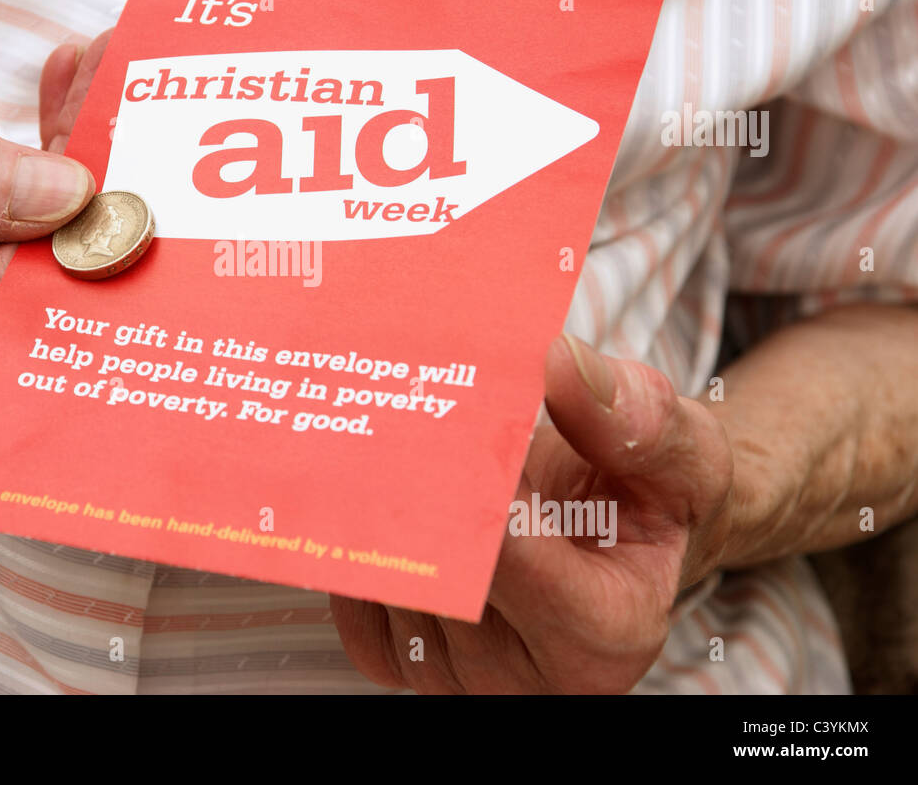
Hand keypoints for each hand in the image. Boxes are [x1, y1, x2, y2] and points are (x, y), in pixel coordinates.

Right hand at [0, 2, 110, 381]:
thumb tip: (67, 206)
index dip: (72, 244)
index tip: (129, 181)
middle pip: (25, 284)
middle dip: (88, 199)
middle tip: (125, 113)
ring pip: (35, 261)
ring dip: (81, 174)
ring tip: (104, 80)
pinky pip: (25, 246)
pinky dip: (58, 178)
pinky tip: (72, 106)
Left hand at [330, 334, 734, 693]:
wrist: (619, 540)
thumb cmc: (654, 500)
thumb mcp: (683, 451)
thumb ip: (634, 416)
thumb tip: (558, 361)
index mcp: (605, 635)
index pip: (505, 550)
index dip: (473, 470)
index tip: (459, 406)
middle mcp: (522, 676)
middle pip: (436, 563)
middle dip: (421, 474)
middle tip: (408, 397)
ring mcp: (451, 674)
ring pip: (389, 572)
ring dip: (384, 492)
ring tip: (400, 429)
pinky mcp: (398, 658)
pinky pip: (355, 590)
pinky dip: (360, 529)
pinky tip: (384, 481)